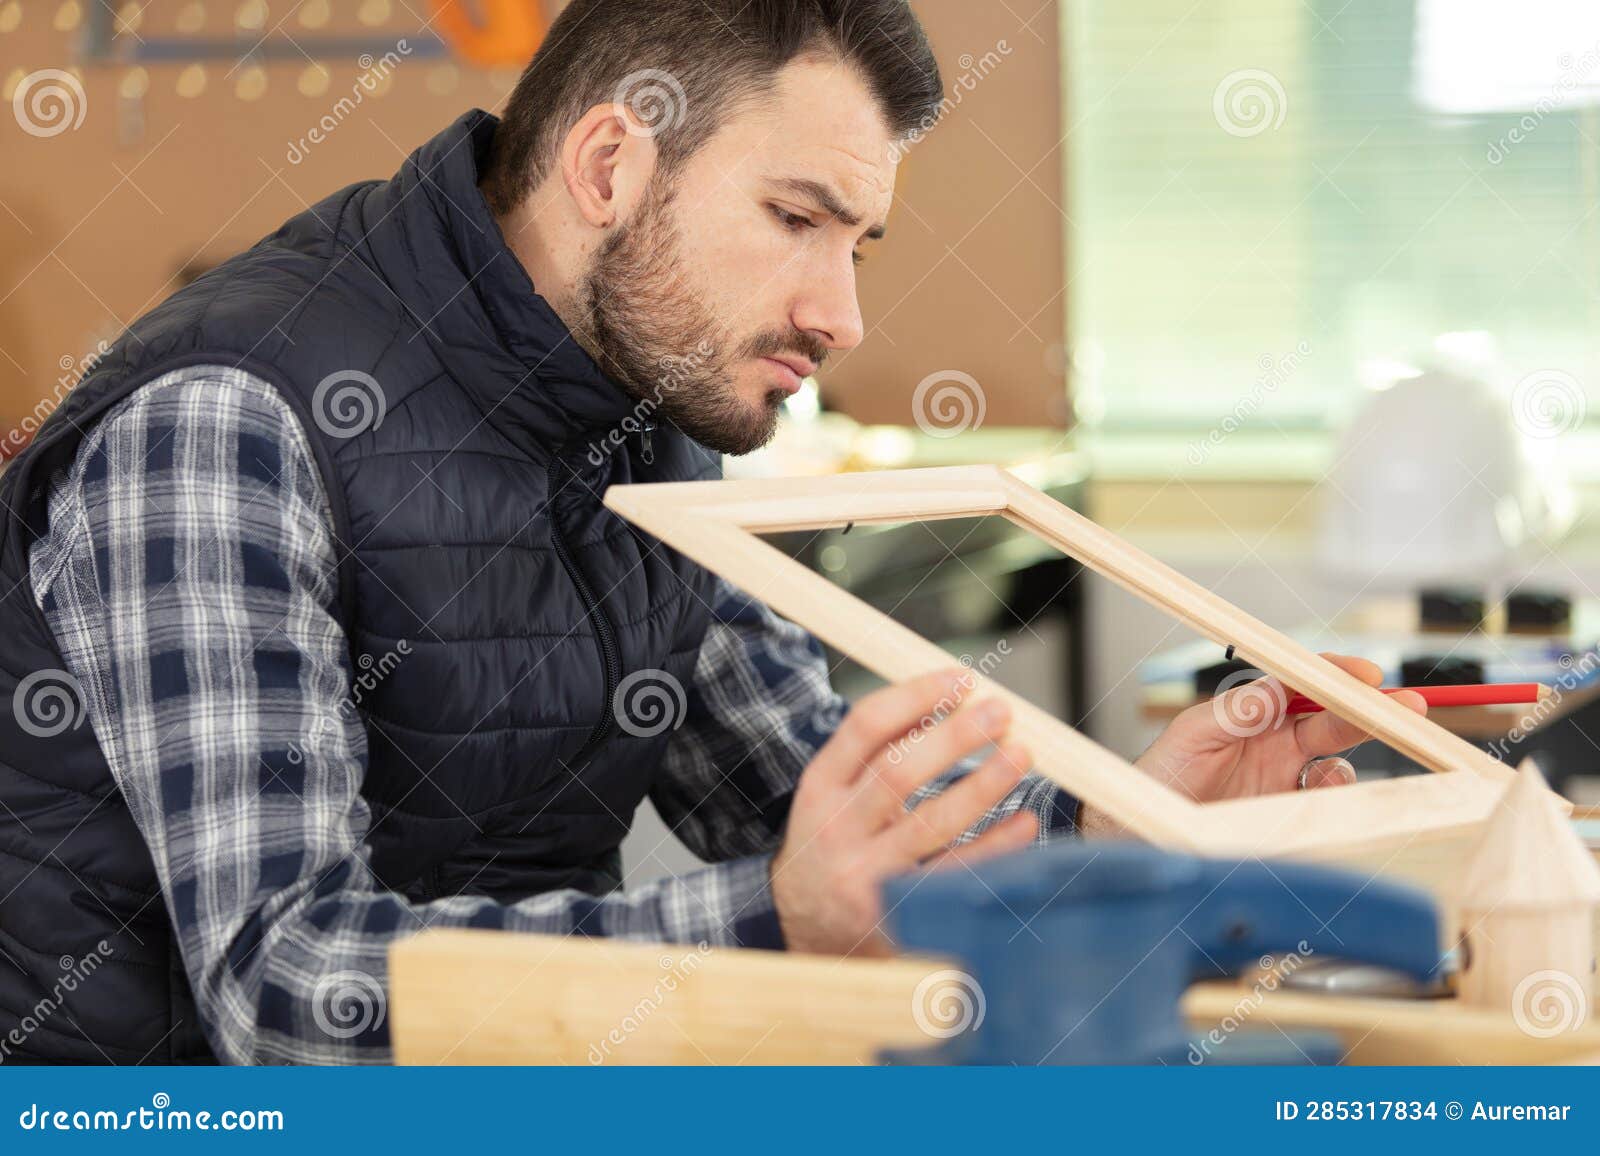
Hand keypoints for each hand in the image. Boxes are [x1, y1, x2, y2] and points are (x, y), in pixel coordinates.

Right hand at [770, 668, 1038, 956]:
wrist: (798, 924)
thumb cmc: (832, 841)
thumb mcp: (834, 791)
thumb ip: (878, 749)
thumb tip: (952, 696)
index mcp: (820, 784)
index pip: (865, 727)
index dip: (916, 696)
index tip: (962, 678)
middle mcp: (837, 828)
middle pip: (899, 773)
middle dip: (955, 737)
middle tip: (1000, 711)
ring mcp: (865, 874)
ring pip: (931, 823)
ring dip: (983, 784)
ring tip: (1022, 754)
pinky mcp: (896, 912)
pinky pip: (954, 873)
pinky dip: (995, 846)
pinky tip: (1024, 823)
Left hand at [1079, 653, 1425, 836]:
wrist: (1137, 830)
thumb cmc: (1158, 777)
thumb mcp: (1191, 735)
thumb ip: (1236, 712)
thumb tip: (1277, 687)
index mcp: (1251, 712)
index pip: (1303, 683)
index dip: (1336, 675)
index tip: (1366, 675)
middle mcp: (1272, 741)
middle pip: (1331, 717)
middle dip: (1368, 709)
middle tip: (1405, 707)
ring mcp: (1282, 777)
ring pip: (1336, 759)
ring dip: (1351, 757)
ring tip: (1335, 768)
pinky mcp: (1286, 812)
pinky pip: (1326, 800)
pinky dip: (1336, 795)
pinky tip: (1321, 795)